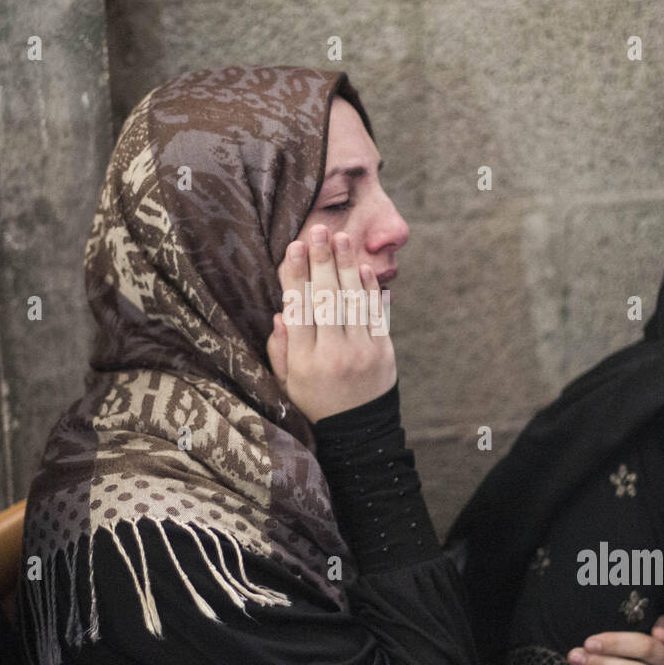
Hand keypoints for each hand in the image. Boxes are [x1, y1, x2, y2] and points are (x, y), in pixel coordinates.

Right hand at [267, 224, 395, 421]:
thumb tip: (280, 314)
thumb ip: (280, 351)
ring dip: (346, 267)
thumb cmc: (314, 403)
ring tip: (341, 239)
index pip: (298, 309)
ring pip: (352, 301)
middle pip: (325, 298)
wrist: (358, 433)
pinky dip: (370, 290)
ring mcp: (360, 352)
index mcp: (303, 361)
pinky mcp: (382, 352)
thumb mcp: (286, 385)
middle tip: (319, 231)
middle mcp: (332, 354)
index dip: (296, 275)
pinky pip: (375, 315)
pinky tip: (362, 268)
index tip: (294, 247)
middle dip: (322, 261)